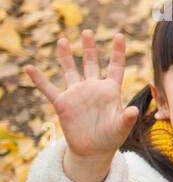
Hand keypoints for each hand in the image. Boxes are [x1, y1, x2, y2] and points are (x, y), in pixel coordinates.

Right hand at [25, 31, 138, 160]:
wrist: (93, 149)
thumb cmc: (111, 137)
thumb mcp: (121, 127)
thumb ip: (127, 118)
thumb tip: (133, 110)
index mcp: (110, 90)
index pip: (115, 66)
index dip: (117, 51)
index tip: (119, 35)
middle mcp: (93, 88)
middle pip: (91, 63)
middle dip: (89, 48)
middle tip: (87, 31)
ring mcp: (76, 94)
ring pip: (70, 70)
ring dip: (66, 57)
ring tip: (63, 41)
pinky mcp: (62, 103)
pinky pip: (48, 89)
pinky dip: (39, 79)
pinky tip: (30, 68)